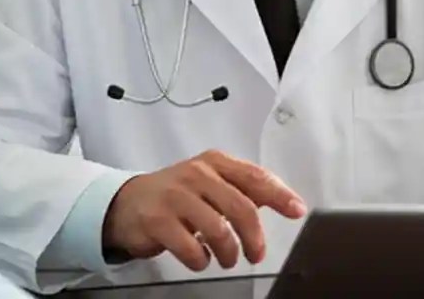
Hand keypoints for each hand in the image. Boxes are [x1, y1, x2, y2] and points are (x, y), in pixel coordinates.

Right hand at [101, 149, 306, 271]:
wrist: (127, 203)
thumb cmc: (177, 195)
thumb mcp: (210, 182)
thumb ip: (243, 189)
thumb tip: (284, 201)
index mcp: (214, 163)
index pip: (255, 176)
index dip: (279, 194)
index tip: (296, 210)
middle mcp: (196, 175)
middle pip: (241, 207)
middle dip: (255, 238)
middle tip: (256, 254)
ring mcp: (176, 197)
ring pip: (219, 231)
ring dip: (229, 253)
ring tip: (227, 258)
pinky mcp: (159, 221)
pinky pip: (192, 249)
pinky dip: (202, 260)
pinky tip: (201, 257)